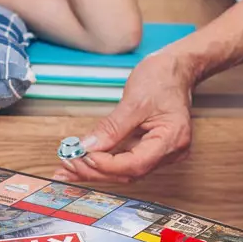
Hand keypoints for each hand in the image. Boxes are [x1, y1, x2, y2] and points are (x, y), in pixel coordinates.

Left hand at [55, 51, 195, 184]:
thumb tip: (88, 146)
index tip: (83, 157)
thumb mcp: (133, 101)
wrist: (175, 69)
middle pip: (129, 172)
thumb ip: (111, 128)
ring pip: (126, 171)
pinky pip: (126, 161)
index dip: (107, 165)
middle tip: (67, 166)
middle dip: (96, 171)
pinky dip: (105, 162)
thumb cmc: (162, 79)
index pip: (135, 164)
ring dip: (97, 170)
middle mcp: (170, 151)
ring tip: (70, 167)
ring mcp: (162, 152)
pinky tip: (85, 161)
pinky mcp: (151, 149)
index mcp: (172, 139)